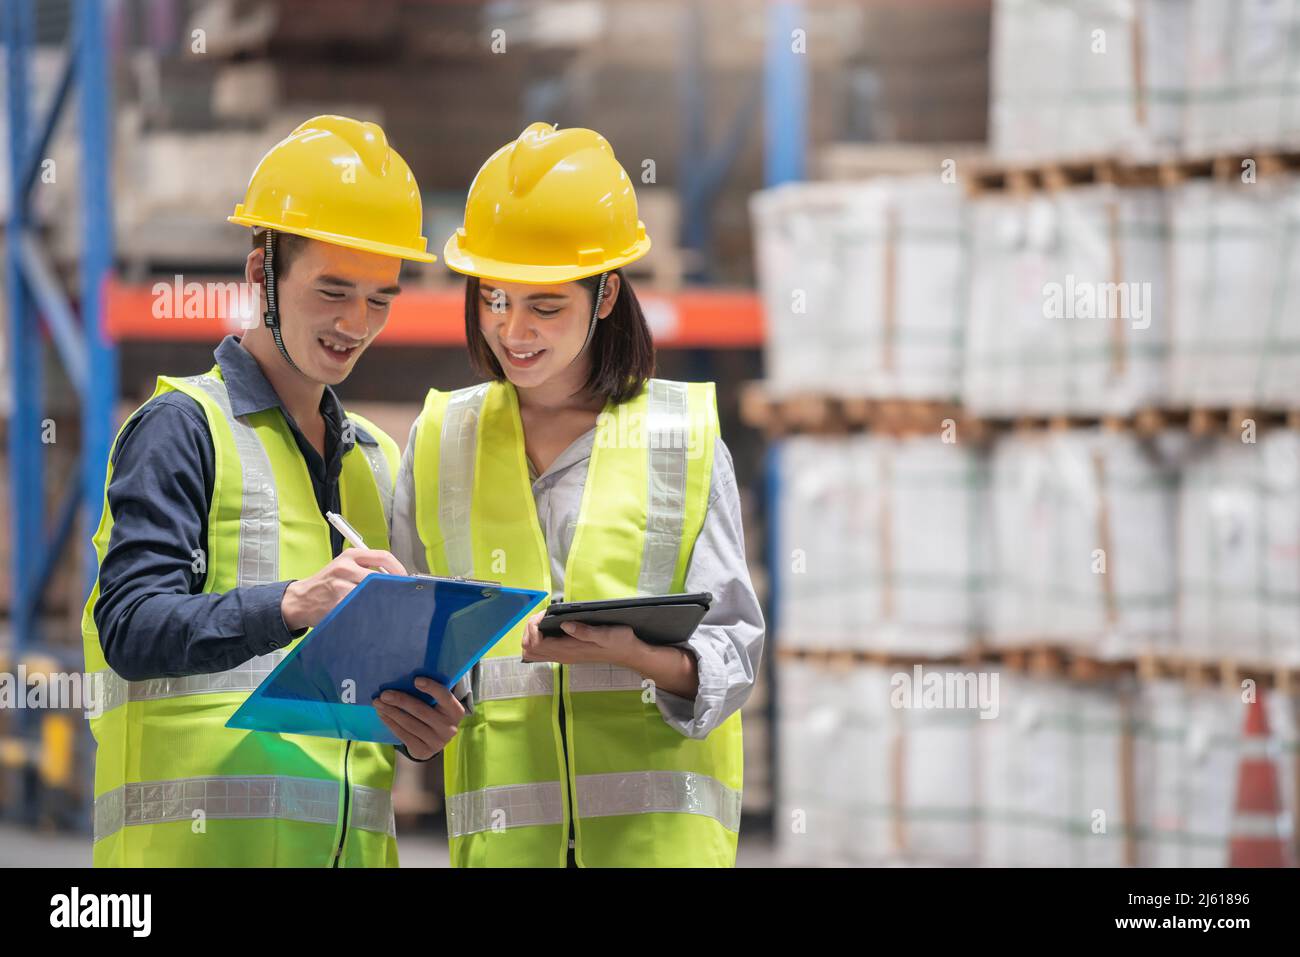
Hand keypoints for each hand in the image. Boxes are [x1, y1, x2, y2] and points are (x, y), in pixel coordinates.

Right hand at [280, 548, 406, 630]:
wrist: (300, 600)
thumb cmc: (326, 584)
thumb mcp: (344, 567)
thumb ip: (366, 568)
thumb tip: (395, 577)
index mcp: (350, 555)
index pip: (383, 556)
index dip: (398, 569)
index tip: (404, 579)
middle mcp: (345, 566)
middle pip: (379, 576)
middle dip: (391, 588)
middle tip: (398, 596)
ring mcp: (340, 584)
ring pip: (371, 593)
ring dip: (380, 601)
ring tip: (383, 606)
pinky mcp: (337, 601)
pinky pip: (359, 606)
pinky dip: (367, 610)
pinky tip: (368, 613)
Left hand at [373, 678, 465, 760]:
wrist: (434, 742)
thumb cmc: (435, 714)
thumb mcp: (439, 705)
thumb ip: (431, 694)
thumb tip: (405, 680)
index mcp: (456, 711)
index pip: (445, 697)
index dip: (432, 688)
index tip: (415, 680)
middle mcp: (449, 728)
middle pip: (421, 711)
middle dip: (401, 701)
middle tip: (384, 694)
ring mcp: (437, 742)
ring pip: (409, 724)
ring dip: (391, 712)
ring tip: (378, 703)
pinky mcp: (423, 751)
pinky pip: (403, 735)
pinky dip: (391, 723)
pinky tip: (383, 715)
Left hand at [520, 613, 642, 667]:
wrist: (628, 653)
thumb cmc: (618, 642)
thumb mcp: (605, 634)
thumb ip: (584, 631)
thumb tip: (565, 625)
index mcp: (568, 649)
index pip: (536, 643)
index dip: (534, 627)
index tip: (544, 614)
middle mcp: (562, 655)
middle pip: (529, 647)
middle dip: (530, 629)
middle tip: (542, 616)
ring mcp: (564, 655)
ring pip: (533, 651)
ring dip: (532, 634)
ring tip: (543, 621)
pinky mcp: (567, 653)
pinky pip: (542, 651)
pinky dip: (538, 639)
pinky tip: (547, 629)